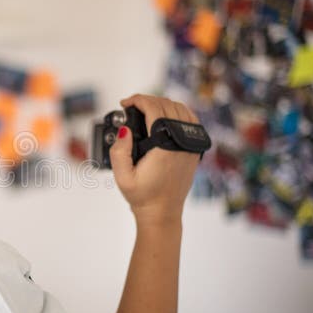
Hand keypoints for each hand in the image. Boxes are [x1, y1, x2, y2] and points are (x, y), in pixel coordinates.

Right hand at [109, 94, 200, 223]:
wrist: (162, 212)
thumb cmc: (142, 196)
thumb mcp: (122, 177)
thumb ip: (119, 151)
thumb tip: (124, 129)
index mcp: (164, 148)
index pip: (155, 110)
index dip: (139, 100)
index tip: (125, 103)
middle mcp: (181, 144)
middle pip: (167, 106)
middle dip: (147, 100)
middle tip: (131, 106)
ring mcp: (190, 146)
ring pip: (181, 109)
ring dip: (162, 104)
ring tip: (145, 109)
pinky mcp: (194, 149)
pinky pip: (190, 120)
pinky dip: (177, 111)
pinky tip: (164, 115)